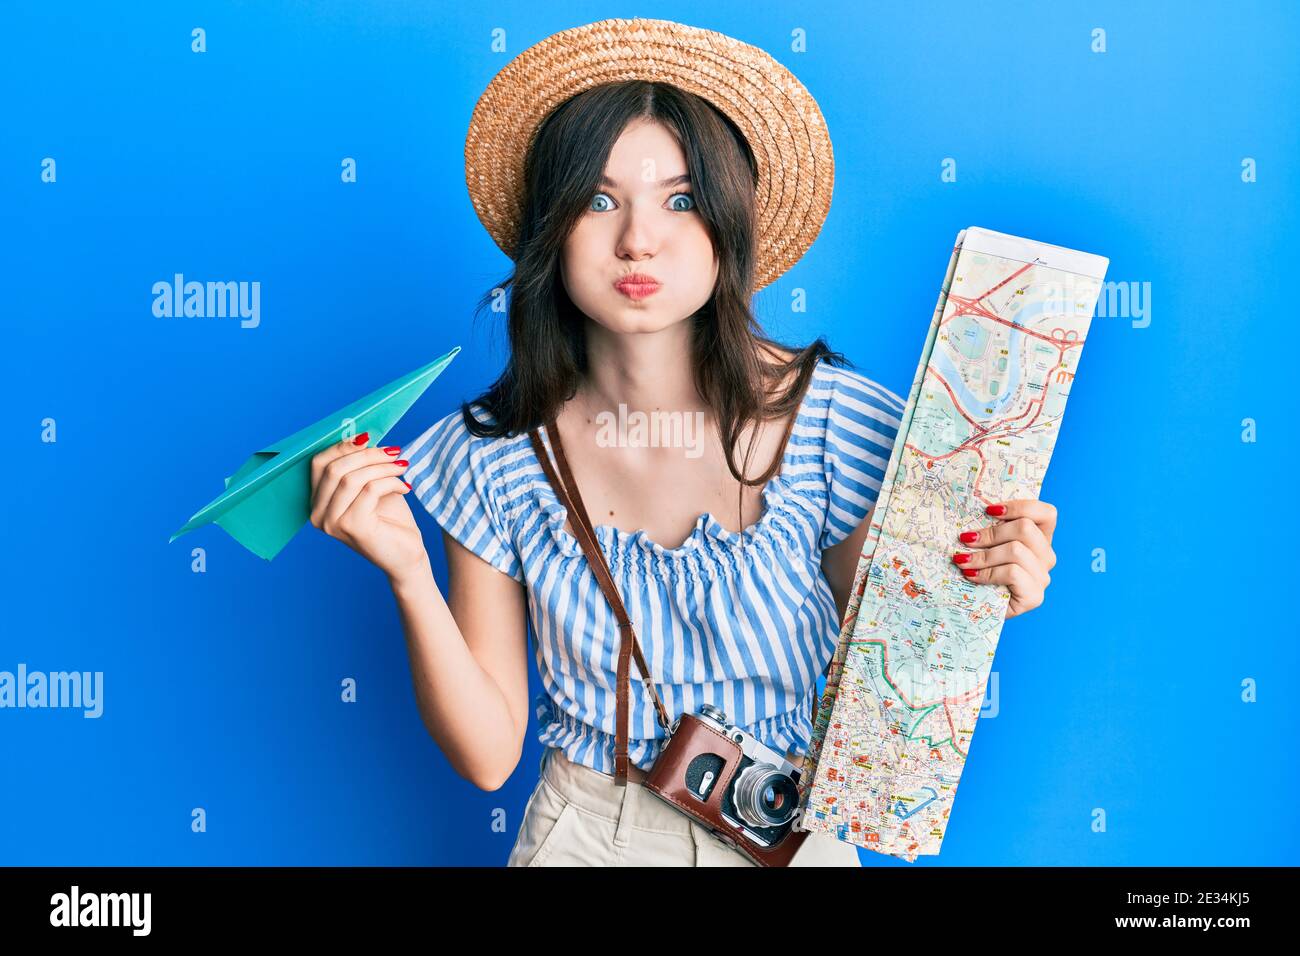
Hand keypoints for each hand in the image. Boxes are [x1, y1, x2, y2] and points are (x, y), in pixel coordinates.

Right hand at [309, 432, 428, 581]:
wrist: (407, 558)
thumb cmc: (390, 521)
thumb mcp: (372, 486)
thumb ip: (361, 466)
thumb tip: (362, 436)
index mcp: (317, 503)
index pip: (318, 463)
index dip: (343, 446)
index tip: (370, 438)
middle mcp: (318, 515)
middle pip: (336, 468)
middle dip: (368, 454)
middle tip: (395, 453)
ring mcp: (332, 523)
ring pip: (353, 477)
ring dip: (383, 467)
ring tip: (403, 466)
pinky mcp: (352, 527)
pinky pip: (370, 490)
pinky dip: (391, 482)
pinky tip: (406, 487)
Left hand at [950, 499, 1057, 619]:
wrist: (976, 608)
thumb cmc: (979, 571)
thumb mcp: (986, 544)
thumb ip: (989, 527)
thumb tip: (973, 509)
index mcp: (1040, 539)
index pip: (1046, 513)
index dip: (1019, 507)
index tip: (988, 510)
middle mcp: (1046, 557)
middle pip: (1025, 528)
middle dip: (990, 533)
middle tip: (965, 539)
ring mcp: (1042, 577)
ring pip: (1016, 550)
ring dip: (983, 555)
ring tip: (962, 560)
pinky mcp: (1034, 596)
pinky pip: (1012, 573)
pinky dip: (987, 572)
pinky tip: (971, 576)